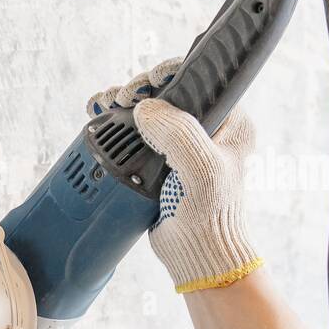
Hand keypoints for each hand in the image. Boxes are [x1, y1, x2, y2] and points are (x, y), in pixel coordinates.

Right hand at [89, 60, 260, 293]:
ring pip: (148, 111)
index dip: (168, 74)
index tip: (144, 83)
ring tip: (102, 105)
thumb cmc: (210, 215)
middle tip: (118, 98)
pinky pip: (135, 134)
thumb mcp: (201, 170)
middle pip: (167, 93)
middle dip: (138, 90)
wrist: (196, 254)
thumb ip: (178, 134)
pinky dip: (115, 124)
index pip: (197, 81)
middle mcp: (207, 129)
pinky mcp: (160, 162)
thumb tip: (146, 107)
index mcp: (229, 122)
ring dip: (122, 104)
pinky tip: (99, 117)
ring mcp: (182, 146)